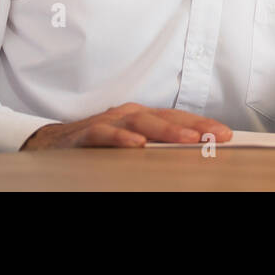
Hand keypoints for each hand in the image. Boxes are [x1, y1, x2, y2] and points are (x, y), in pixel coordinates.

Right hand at [21, 103, 232, 149]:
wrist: (48, 145)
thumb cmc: (95, 146)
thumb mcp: (129, 146)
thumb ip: (155, 149)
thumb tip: (187, 159)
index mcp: (142, 118)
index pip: (178, 118)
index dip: (202, 125)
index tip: (226, 134)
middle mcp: (129, 115)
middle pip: (166, 117)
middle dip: (194, 126)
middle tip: (217, 136)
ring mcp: (109, 121)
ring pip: (142, 123)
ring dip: (167, 130)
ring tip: (189, 139)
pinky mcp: (87, 133)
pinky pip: (105, 134)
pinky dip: (122, 139)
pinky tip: (138, 146)